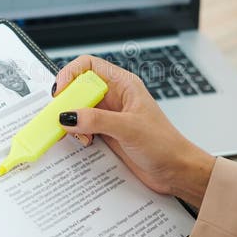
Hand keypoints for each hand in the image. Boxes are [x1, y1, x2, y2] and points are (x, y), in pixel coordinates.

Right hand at [54, 55, 214, 206]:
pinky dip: (77, 134)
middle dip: (67, 102)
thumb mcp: (129, 128)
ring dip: (71, 121)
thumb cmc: (164, 144)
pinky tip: (85, 143)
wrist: (175, 171)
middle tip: (62, 118)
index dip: (70, 74)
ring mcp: (109, 116)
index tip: (61, 94)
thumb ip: (97, 120)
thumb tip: (68, 116)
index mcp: (123, 84)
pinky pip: (83, 128)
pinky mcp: (106, 133)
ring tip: (77, 134)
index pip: (88, 66)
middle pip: (78, 88)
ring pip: (78, 109)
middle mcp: (114, 97)